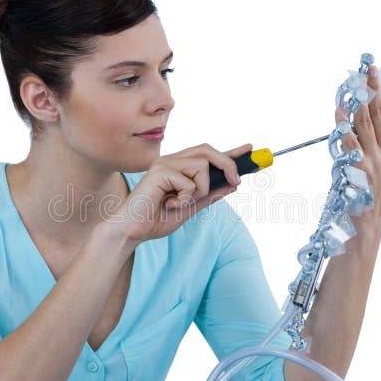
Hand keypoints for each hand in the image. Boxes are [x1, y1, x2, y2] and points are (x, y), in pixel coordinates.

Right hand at [109, 142, 253, 243]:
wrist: (130, 231)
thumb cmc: (154, 220)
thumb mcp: (189, 208)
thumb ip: (208, 195)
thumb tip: (231, 184)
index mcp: (178, 168)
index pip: (208, 154)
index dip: (230, 152)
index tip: (249, 150)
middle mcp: (171, 161)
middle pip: (208, 150)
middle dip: (227, 164)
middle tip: (237, 182)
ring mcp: (164, 164)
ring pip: (202, 165)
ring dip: (202, 188)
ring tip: (183, 202)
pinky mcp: (160, 172)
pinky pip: (189, 181)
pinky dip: (186, 197)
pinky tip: (169, 205)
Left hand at [335, 65, 380, 235]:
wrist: (364, 231)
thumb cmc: (362, 198)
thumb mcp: (368, 166)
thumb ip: (363, 143)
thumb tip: (349, 118)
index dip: (376, 90)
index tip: (369, 69)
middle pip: (377, 113)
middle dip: (370, 89)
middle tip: (363, 68)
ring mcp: (375, 162)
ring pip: (366, 124)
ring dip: (358, 102)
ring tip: (352, 82)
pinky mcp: (362, 173)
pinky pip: (352, 145)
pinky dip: (345, 127)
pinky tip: (339, 112)